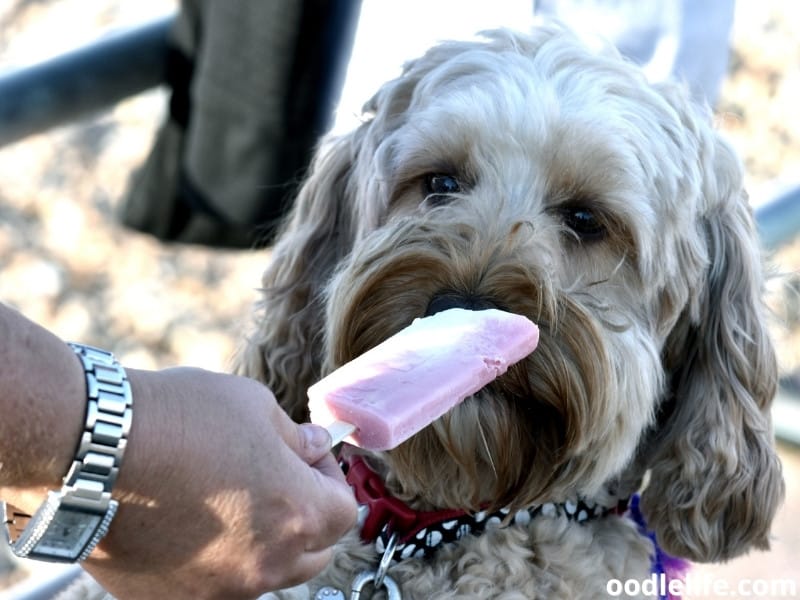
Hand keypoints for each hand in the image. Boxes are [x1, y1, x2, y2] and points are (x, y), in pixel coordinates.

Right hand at [83, 367, 356, 598]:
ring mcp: (218, 590)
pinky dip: (214, 560)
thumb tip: (314, 447)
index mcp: (297, 515)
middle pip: (313, 553)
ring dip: (262, 542)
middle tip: (277, 479)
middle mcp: (265, 565)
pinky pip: (214, 586)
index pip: (344, 511)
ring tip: (227, 500)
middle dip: (305, 516)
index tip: (307, 457)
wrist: (95, 450)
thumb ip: (296, 437)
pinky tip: (190, 522)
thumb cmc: (181, 419)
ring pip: (264, 573)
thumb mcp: (256, 406)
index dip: (331, 478)